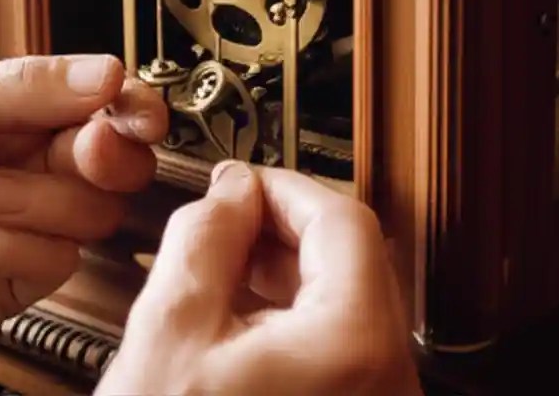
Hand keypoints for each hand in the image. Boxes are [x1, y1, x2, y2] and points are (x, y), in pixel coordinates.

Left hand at [0, 54, 166, 361]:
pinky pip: (55, 264)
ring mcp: (28, 227)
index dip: (135, 110)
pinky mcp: (15, 280)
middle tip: (80, 153)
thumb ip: (24, 87)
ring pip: (93, 216)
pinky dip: (5, 249)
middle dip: (103, 158)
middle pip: (118, 165)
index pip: (103, 106)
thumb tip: (110, 71)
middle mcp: (32, 166)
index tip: (142, 118)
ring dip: (36, 204)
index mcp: (17, 113)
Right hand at [96, 162, 421, 394]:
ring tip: (221, 268)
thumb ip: (204, 239)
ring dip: (285, 274)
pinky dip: (292, 322)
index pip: (345, 222)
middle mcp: (387, 381)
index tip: (241, 182)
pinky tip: (239, 321)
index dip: (284, 188)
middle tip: (226, 220)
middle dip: (283, 230)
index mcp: (357, 345)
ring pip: (345, 307)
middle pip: (354, 263)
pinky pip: (337, 352)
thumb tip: (229, 193)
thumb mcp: (170, 331)